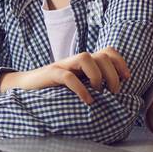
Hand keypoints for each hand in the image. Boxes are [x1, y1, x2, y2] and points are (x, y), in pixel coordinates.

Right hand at [0, 48, 131, 105]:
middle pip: (101, 55)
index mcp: (84, 63)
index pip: (107, 51)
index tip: (127, 78)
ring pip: (85, 58)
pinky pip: (68, 76)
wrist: (26, 87)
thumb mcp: (78, 85)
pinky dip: (80, 88)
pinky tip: (87, 100)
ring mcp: (63, 65)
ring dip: (97, 75)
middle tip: (113, 91)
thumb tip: (115, 98)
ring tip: (98, 92)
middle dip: (112, 73)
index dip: (120, 62)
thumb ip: (92, 86)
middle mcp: (75, 61)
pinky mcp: (51, 74)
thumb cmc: (55, 89)